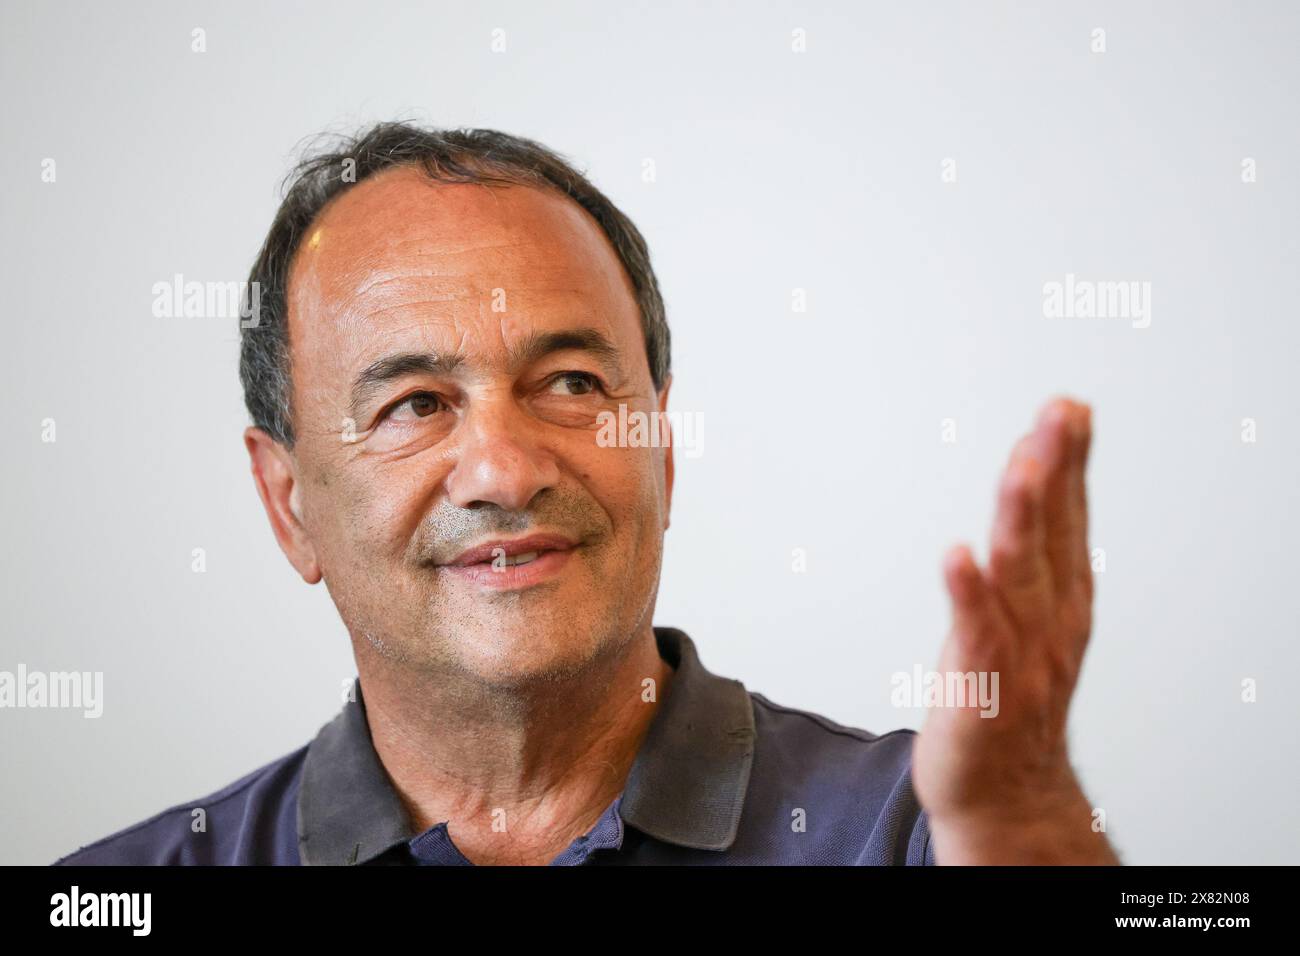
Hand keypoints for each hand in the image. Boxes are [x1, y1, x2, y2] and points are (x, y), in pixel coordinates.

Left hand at [912, 397, 1117, 863]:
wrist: (1005, 794)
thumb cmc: (1012, 698)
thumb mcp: (1036, 618)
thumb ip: (1036, 554)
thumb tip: (1037, 481)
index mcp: (1060, 601)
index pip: (1070, 519)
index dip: (1071, 463)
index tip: (1070, 409)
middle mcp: (1047, 622)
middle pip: (1050, 536)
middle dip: (1055, 471)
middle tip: (1058, 414)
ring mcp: (1017, 654)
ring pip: (1018, 576)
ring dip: (1021, 519)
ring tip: (1022, 468)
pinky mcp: (979, 685)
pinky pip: (973, 634)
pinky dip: (967, 594)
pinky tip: (957, 556)